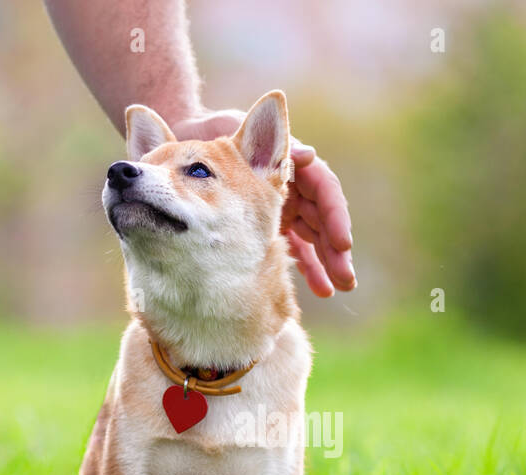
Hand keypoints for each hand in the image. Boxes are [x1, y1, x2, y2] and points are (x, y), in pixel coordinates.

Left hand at [172, 111, 355, 296]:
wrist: (179, 153)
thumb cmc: (205, 138)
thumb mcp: (231, 134)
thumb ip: (262, 143)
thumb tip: (309, 153)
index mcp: (291, 165)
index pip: (324, 190)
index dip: (335, 216)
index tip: (342, 242)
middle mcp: (293, 187)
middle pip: (324, 218)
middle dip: (336, 248)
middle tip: (346, 278)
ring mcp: (284, 209)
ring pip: (316, 237)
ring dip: (329, 262)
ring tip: (341, 287)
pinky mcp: (271, 228)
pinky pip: (298, 250)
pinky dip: (310, 268)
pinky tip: (321, 290)